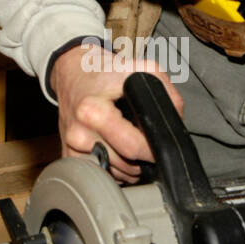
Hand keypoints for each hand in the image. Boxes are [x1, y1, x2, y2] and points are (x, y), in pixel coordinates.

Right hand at [51, 42, 184, 184]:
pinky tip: (116, 148)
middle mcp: (78, 133)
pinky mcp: (69, 157)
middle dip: (143, 158)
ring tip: (130, 140)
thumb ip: (166, 93)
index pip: (133, 147)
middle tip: (146, 140)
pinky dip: (115, 167)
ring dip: (131, 165)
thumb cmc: (105, 72)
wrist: (73, 73)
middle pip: (126, 165)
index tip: (159, 145)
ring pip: (116, 174)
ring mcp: (72, 148)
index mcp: (92, 111)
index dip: (153, 149)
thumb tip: (175, 123)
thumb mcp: (142, 70)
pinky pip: (103, 173)